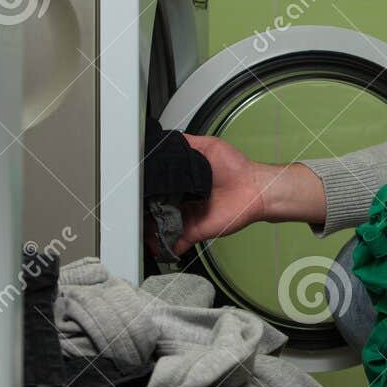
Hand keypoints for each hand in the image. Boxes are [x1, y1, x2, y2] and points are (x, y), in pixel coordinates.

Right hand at [144, 132, 268, 258]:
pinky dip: (164, 246)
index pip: (157, 187)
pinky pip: (175, 241)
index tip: (132, 188)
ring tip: (137, 226)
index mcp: (183, 182)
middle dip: (142, 210)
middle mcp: (183, 200)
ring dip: (148, 228)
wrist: (255, 188)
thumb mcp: (208, 146)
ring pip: (160, 225)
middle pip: (154, 207)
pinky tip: (154, 244)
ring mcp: (187, 216)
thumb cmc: (236, 168)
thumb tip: (164, 139)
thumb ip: (185, 143)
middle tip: (131, 208)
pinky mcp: (195, 231)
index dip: (144, 188)